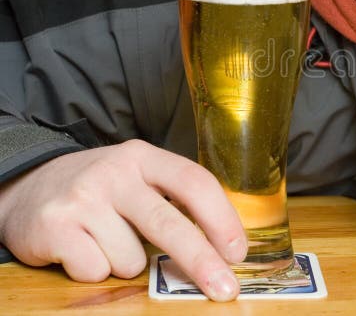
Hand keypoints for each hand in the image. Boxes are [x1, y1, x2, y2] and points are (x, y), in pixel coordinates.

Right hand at [0, 139, 246, 300]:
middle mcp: (114, 173)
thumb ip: (172, 201)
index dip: (221, 219)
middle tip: (225, 289)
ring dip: (126, 265)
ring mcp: (83, 198)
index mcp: (144, 157)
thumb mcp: (137, 178)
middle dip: (201, 261)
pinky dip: (95, 271)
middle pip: (168, 224)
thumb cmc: (100, 191)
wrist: (27, 189)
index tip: (237, 251)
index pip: (194, 182)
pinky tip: (83, 249)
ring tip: (106, 243)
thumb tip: (222, 248)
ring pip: (130, 259)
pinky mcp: (55, 227)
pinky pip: (96, 270)